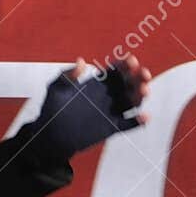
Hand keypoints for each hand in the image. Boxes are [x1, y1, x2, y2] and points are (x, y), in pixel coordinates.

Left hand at [28, 55, 151, 159]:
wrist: (50, 135)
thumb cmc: (52, 109)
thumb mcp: (56, 89)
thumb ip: (67, 75)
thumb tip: (81, 61)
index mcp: (97, 83)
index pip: (115, 71)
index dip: (125, 65)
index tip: (131, 61)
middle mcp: (108, 95)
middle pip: (129, 84)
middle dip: (139, 77)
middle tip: (144, 74)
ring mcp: (111, 111)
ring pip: (132, 102)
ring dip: (141, 95)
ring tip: (144, 90)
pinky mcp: (111, 127)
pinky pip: (128, 124)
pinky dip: (138, 122)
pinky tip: (145, 117)